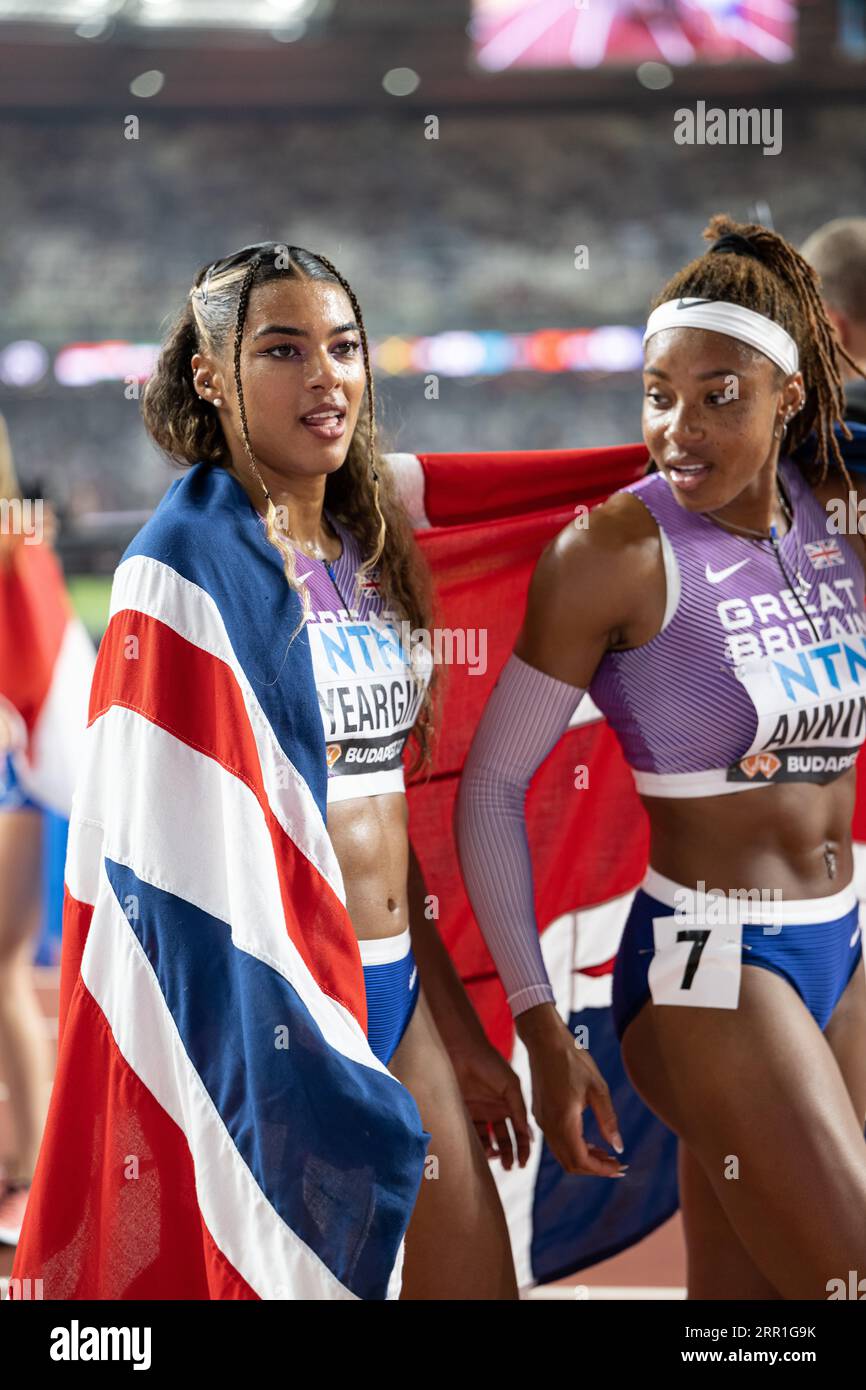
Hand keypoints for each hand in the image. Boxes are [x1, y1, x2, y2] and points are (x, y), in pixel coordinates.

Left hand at [449, 1033, 531, 1169]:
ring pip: (488, 1140)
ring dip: (493, 1152)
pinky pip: (472, 1133)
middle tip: (510, 1167)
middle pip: (504, 1139)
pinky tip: (483, 1148)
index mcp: (510, 1105)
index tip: (524, 1162)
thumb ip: (519, 1109)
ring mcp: (480, 1113)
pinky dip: (478, 1144)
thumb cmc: (490, 1063)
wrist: (463, 1050)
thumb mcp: (510, 1085)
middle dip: (508, 1155)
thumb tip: (529, 1135)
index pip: (520, 1132)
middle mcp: (496, 1111)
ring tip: (495, 1158)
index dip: (523, 1147)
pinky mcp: (464, 1112)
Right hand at [521, 1008, 625, 1177]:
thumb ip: (608, 1120)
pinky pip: (556, 1141)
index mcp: (562, 1120)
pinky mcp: (539, 1114)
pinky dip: (573, 1147)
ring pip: (562, 1154)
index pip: (581, 1160)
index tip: (620, 1167)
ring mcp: (541, 1120)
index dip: (601, 1169)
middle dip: (594, 1168)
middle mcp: (548, 1125)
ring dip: (584, 1159)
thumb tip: (619, 1147)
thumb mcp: (597, 1088)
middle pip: (570, 1163)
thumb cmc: (573, 1059)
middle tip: (617, 1164)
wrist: (544, 1040)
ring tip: (607, 1154)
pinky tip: (589, 1140)